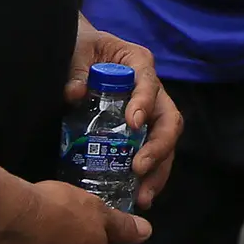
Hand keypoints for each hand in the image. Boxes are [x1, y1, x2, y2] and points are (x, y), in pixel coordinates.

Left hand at [66, 19, 180, 209]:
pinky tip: (136, 196)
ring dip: (158, 171)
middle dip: (159, 148)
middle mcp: (153, 89)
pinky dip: (148, 176)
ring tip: (143, 197)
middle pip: (168, 121)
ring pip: (165, 143)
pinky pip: (150, 153)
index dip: (145, 103)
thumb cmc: (83, 46)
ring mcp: (149, 113)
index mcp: (140, 63)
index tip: (134, 123)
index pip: (149, 83)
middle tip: (140, 169)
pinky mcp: (138, 131)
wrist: (79, 52)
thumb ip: (77, 70)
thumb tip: (74, 93)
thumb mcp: (78, 50)